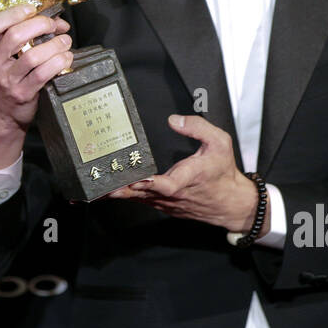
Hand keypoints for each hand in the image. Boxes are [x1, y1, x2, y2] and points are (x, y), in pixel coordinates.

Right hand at [0, 4, 71, 167]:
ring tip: (64, 41)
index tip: (32, 9)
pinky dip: (58, 62)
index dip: (14, 13)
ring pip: (33, 56)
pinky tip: (65, 58)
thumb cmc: (3, 77)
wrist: (0, 111)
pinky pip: (43, 73)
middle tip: (53, 25)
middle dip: (40, 25)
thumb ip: (16, 34)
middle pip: (16, 36)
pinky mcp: (22, 93)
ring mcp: (7, 80)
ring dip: (54, 45)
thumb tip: (50, 18)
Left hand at [106, 114, 261, 234]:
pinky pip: (141, 202)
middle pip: (142, 194)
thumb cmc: (223, 173)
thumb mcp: (219, 142)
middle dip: (120, 189)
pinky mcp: (164, 206)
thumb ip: (197, 127)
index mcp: (186, 178)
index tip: (134, 180)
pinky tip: (109, 192)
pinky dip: (126, 197)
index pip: (165, 184)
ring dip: (118, 194)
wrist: (231, 203)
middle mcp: (173, 194)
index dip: (148, 183)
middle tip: (99, 184)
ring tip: (95, 188)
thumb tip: (174, 120)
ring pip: (138, 199)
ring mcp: (167, 203)